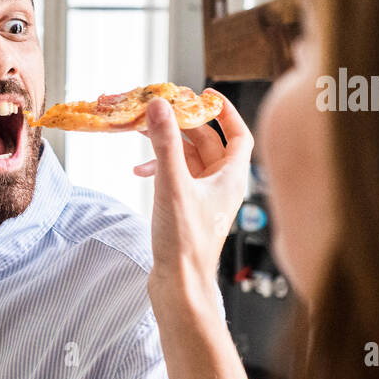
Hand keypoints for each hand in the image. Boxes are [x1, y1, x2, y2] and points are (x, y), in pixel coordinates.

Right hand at [133, 90, 252, 294]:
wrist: (178, 284)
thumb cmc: (184, 242)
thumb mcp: (172, 186)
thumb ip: (165, 143)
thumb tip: (160, 105)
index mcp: (231, 177)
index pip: (239, 134)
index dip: (225, 112)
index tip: (205, 94)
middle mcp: (222, 185)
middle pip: (207, 141)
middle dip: (181, 124)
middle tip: (159, 108)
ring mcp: (204, 198)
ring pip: (188, 158)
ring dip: (165, 145)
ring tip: (141, 135)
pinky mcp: (187, 209)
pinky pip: (176, 176)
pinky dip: (159, 167)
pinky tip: (139, 171)